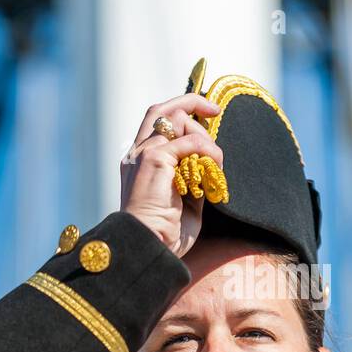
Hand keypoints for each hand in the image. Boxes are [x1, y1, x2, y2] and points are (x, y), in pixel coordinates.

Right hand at [119, 93, 222, 257]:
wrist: (150, 247)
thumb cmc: (165, 233)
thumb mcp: (182, 196)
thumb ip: (190, 173)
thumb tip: (209, 157)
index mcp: (138, 163)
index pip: (156, 122)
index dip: (183, 110)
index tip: (208, 113)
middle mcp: (136, 154)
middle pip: (163, 109)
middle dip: (193, 104)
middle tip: (216, 111)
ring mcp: (143, 154)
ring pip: (179, 120)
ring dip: (205, 138)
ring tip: (214, 166)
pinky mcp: (154, 159)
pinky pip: (192, 141)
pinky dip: (209, 151)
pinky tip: (213, 171)